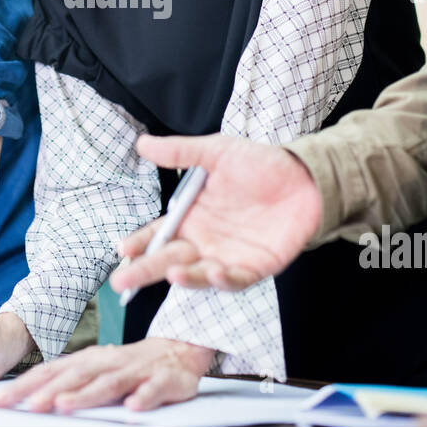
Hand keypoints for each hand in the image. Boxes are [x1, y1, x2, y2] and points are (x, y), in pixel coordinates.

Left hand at [0, 338, 214, 413]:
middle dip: (51, 391)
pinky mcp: (164, 379)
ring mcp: (135, 370)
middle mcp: (107, 362)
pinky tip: (133, 408)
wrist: (179, 351)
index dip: (24, 385)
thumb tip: (30, 398)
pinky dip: (143, 396)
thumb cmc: (129, 365)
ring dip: (87, 394)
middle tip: (29, 405)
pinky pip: (153, 388)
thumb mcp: (95, 371)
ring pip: (109, 382)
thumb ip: (68, 383)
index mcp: (87, 360)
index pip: (50, 372)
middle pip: (75, 376)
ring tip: (66, 406)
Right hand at [111, 133, 321, 295]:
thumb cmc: (259, 164)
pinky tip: (215, 271)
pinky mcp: (255, 267)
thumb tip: (142, 144)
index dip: (139, 244)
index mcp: (192, 217)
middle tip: (122, 282)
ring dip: (185, 278)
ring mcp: (229, 256)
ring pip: (199, 274)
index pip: (158, 234)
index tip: (122, 251)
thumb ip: (180, 152)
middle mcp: (205, 241)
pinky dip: (224, 280)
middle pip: (169, 260)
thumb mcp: (216, 152)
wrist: (304, 177)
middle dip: (145, 271)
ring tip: (171, 274)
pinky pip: (236, 279)